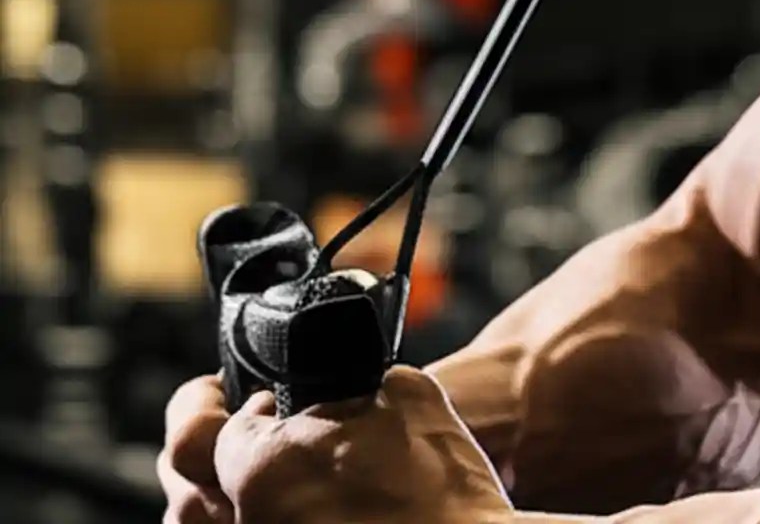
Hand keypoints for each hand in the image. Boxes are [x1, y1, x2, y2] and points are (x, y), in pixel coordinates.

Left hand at [159, 366, 513, 523]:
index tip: (227, 392)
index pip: (194, 427)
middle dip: (207, 455)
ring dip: (224, 501)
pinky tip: (309, 512)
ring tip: (274, 478)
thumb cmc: (445, 498)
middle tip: (242, 430)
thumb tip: (354, 382)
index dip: (213, 402)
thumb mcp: (410, 399)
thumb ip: (360, 382)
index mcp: (260, 468)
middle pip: (182, 494)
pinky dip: (265, 521)